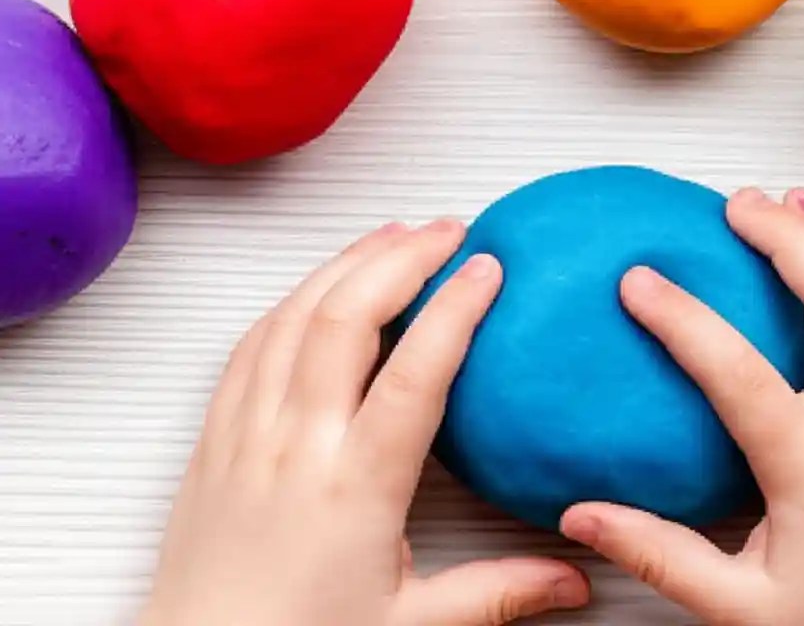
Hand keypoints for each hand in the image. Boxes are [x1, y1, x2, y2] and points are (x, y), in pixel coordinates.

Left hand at [141, 222, 589, 625]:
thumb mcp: (411, 624)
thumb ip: (498, 591)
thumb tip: (572, 577)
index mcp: (354, 489)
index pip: (413, 374)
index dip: (454, 309)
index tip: (488, 268)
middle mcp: (297, 447)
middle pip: (344, 319)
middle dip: (402, 258)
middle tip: (450, 230)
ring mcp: (249, 434)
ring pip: (293, 318)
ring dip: (346, 264)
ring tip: (394, 235)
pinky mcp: (217, 436)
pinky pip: (250, 345)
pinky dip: (292, 300)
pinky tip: (318, 287)